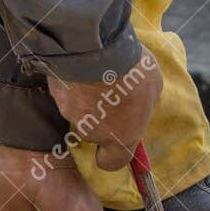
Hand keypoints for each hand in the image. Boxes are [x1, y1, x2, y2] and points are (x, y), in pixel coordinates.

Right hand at [46, 49, 161, 171]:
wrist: (97, 47)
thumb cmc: (132, 69)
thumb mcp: (153, 87)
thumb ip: (145, 104)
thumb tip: (141, 104)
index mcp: (121, 137)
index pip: (111, 163)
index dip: (111, 155)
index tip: (113, 143)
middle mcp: (93, 132)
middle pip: (93, 133)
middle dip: (99, 118)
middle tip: (109, 93)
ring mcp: (71, 114)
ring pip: (79, 111)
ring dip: (86, 98)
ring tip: (96, 74)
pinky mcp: (55, 95)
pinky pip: (66, 92)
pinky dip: (73, 84)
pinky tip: (82, 66)